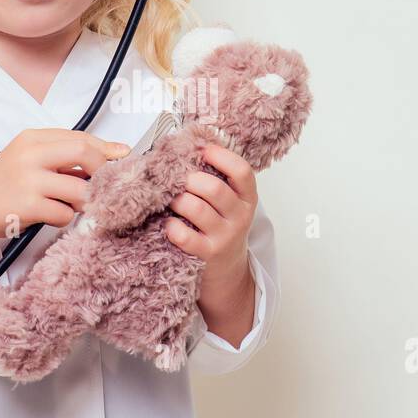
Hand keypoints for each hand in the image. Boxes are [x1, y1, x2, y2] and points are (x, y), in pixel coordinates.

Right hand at [0, 129, 129, 271]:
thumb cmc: (6, 187)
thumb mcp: (29, 160)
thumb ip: (64, 156)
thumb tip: (115, 153)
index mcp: (31, 138)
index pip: (80, 137)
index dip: (106, 149)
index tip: (121, 158)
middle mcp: (29, 154)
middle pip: (85, 153)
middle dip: (102, 171)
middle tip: (103, 186)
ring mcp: (27, 179)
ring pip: (80, 189)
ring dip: (82, 201)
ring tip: (68, 204)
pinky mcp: (27, 205)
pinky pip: (65, 213)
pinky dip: (64, 218)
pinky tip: (49, 216)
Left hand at [163, 142, 258, 344]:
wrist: (227, 271)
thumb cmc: (221, 228)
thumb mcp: (230, 204)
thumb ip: (219, 179)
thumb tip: (190, 145)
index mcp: (247, 198)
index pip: (243, 171)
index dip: (222, 156)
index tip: (203, 150)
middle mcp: (240, 216)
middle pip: (214, 188)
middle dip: (189, 179)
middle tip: (177, 180)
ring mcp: (225, 236)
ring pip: (196, 208)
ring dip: (177, 200)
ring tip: (171, 200)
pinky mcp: (208, 254)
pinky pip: (184, 235)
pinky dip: (172, 227)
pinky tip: (170, 224)